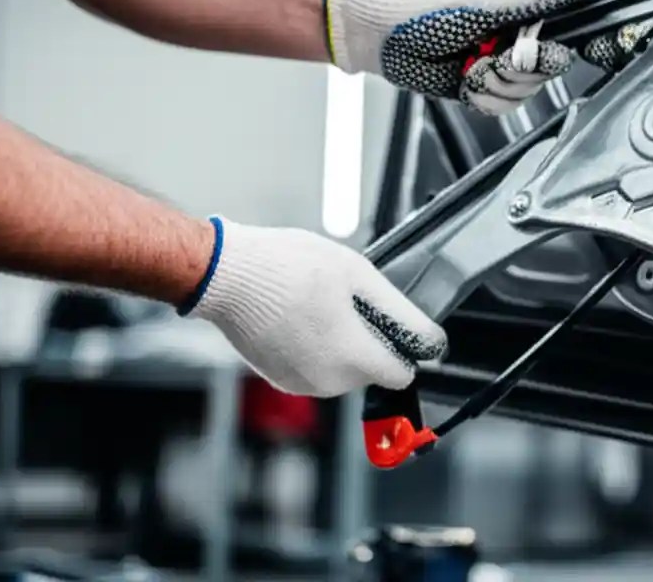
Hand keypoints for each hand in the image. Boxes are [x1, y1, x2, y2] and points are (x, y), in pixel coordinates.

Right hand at [182, 217, 445, 395]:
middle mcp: (328, 381)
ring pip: (343, 370)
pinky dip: (315, 348)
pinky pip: (315, 369)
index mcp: (352, 358)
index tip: (398, 326)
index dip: (407, 348)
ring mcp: (300, 383)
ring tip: (320, 305)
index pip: (402, 374)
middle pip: (372, 370)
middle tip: (348, 302)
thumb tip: (428, 337)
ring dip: (342, 344)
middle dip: (370, 340)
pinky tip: (301, 316)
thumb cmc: (284, 268)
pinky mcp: (279, 378)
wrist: (224, 275)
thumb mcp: (357, 274)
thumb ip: (399, 311)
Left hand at [324, 0, 587, 114]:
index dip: (566, 31)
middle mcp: (513, 25)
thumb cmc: (420, 6)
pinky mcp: (483, 82)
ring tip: (475, 70)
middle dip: (526, 66)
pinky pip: (505, 103)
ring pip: (529, 86)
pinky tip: (468, 83)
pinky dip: (487, 98)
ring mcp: (498, 56)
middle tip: (501, 60)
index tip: (545, 45)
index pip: (565, 10)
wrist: (377, 35)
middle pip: (552, 58)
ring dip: (502, 84)